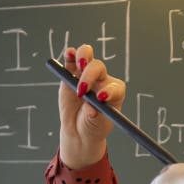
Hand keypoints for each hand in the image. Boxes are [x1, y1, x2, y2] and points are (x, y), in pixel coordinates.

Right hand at [58, 44, 125, 169]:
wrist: (79, 129)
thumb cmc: (94, 126)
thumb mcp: (97, 124)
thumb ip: (95, 115)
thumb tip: (90, 109)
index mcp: (114, 92)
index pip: (114, 87)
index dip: (109, 91)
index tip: (101, 98)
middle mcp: (102, 80)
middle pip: (98, 68)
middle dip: (90, 76)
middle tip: (82, 90)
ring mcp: (86, 74)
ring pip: (87, 55)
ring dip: (83, 56)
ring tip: (80, 65)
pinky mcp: (71, 72)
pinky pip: (71, 58)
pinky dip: (70, 54)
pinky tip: (69, 54)